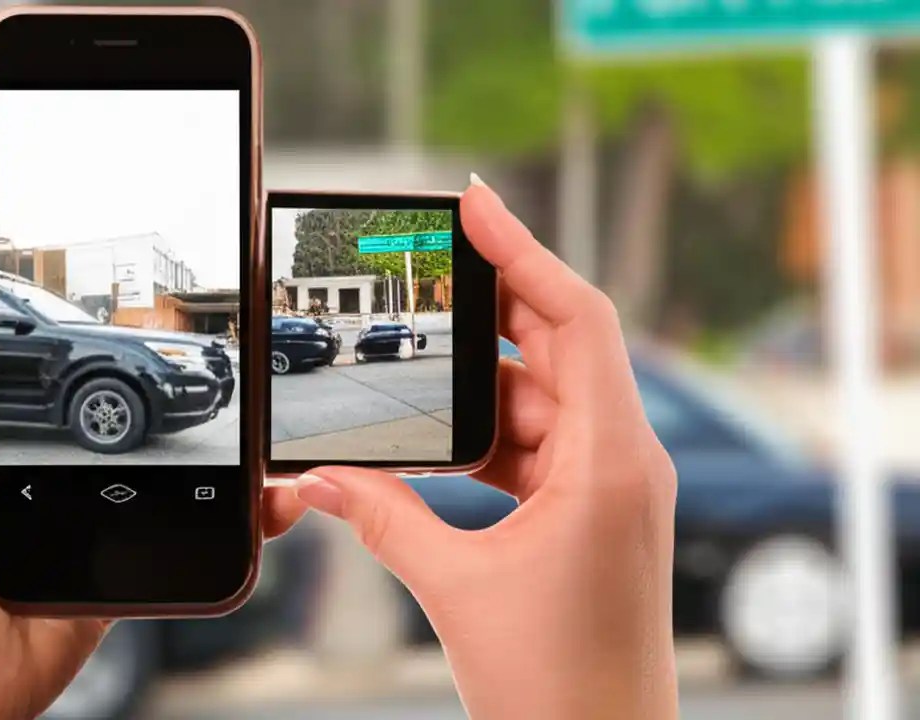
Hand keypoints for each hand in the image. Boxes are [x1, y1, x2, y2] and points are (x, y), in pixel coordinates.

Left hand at [0, 224, 306, 718]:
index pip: (32, 346)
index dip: (77, 313)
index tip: (130, 278)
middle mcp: (21, 462)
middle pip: (103, 401)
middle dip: (157, 379)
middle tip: (219, 349)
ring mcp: (67, 512)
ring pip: (145, 462)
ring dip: (198, 445)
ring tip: (253, 417)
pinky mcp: (105, 561)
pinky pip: (169, 523)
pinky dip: (214, 510)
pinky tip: (251, 494)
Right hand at [293, 177, 677, 718]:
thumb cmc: (558, 687)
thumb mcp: (456, 589)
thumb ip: (383, 519)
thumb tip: (321, 481)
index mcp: (610, 463)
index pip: (577, 319)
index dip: (526, 252)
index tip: (475, 206)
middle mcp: (621, 462)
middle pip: (558, 344)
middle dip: (493, 301)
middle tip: (430, 263)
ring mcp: (606, 487)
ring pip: (543, 394)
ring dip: (481, 375)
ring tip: (418, 352)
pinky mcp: (585, 512)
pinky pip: (536, 442)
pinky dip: (487, 429)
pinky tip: (437, 433)